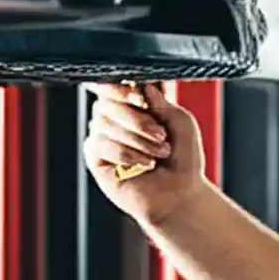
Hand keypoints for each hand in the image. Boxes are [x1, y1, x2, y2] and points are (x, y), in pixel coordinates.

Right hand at [82, 82, 207, 225]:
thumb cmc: (183, 159)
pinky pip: (103, 146)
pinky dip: (128, 154)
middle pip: (107, 103)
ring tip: (160, 154)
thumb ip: (164, 104)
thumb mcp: (182, 125)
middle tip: (162, 136)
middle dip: (138, 120)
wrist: (180, 194)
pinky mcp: (96, 159)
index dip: (122, 89)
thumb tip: (144, 86)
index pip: (113, 85)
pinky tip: (146, 165)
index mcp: (133, 105)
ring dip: (139, 140)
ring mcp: (102, 137)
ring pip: (106, 124)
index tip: (140, 98)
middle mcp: (114, 118)